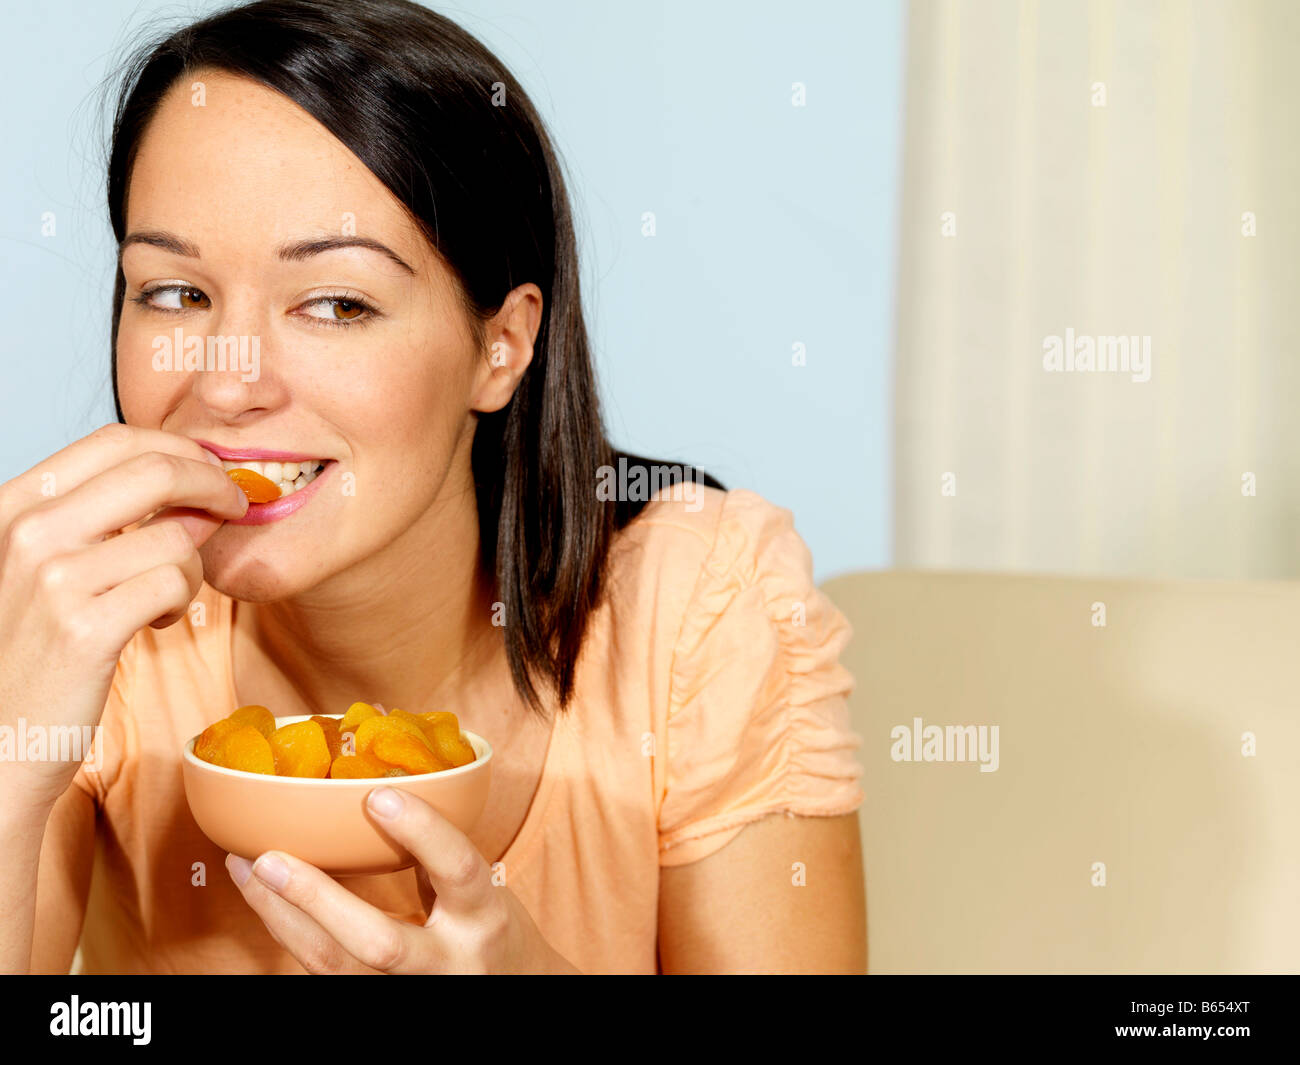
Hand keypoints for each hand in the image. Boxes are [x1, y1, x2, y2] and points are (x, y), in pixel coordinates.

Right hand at [0, 424, 246, 811]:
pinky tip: (157, 624)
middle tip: (237, 507)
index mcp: (13, 504)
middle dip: (214, 483)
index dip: (181, 448)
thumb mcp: (48, 567)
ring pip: (177, 535)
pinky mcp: (85, 628)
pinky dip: (182, 602)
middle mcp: (27, 530)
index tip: (213, 471)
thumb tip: (194, 488)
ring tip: (167, 598)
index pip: (115, 439)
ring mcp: (53, 577)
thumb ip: (106, 521)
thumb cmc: (30, 650)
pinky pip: (175, 583)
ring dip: (193, 566)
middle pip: (155, 469)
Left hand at [225, 787, 580, 973]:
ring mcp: (410, 992)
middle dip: (319, 900)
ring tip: (245, 867)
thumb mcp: (480, 889)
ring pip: (335, 968)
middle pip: (380, 944)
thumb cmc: (486, 927)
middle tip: (269, 857)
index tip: (379, 793)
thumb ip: (436, 854)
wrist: (510, 989)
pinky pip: (323, 972)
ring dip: (281, 916)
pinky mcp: (376, 1002)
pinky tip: (262, 897)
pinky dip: (286, 931)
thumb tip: (378, 783)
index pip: (459, 870)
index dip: (422, 831)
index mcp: (484, 917)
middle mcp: (449, 962)